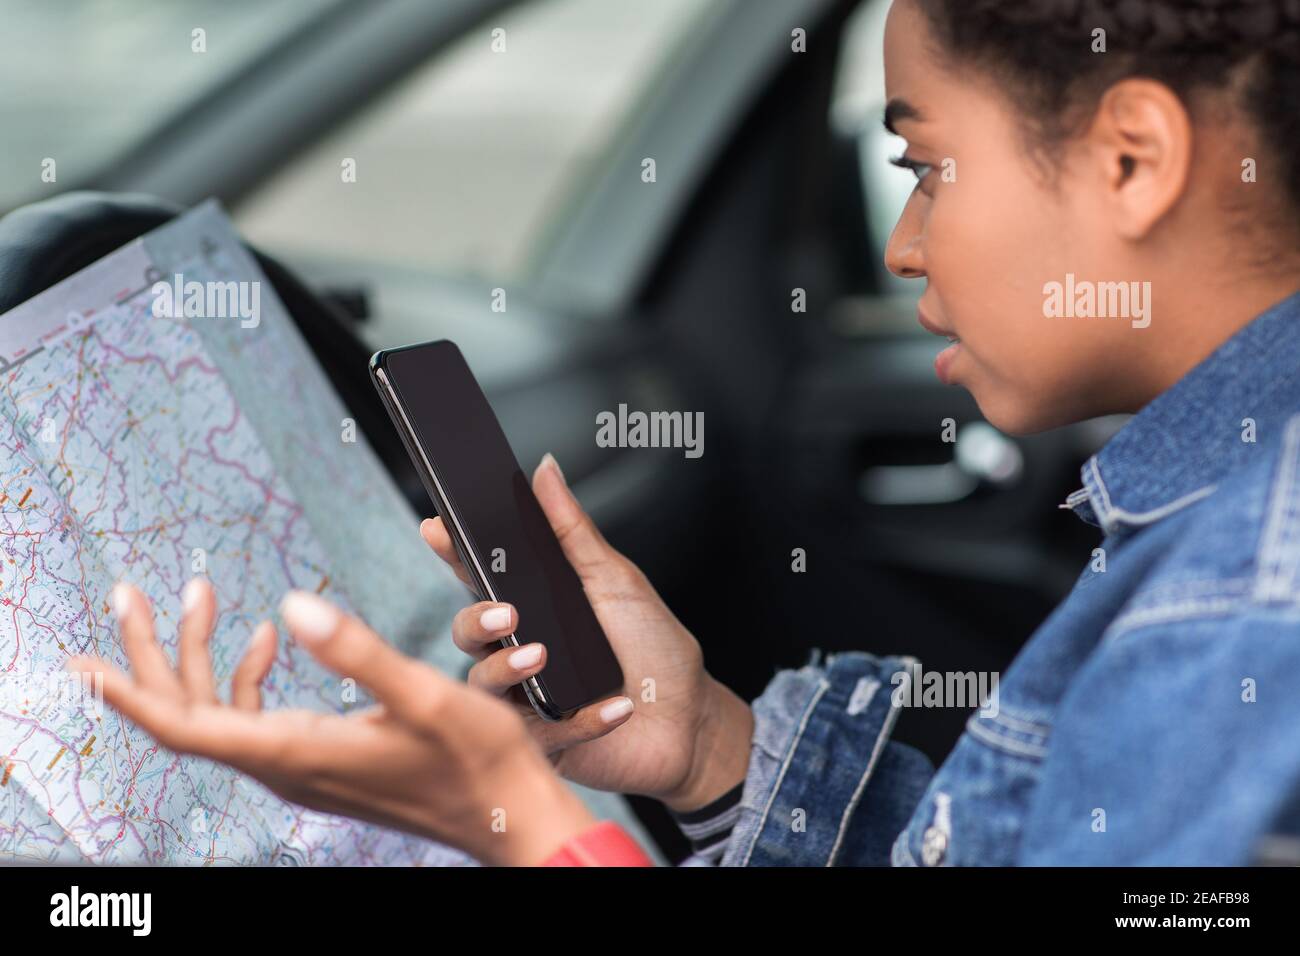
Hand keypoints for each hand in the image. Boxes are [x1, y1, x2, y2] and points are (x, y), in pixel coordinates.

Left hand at [68, 579, 595, 865]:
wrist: (508, 813)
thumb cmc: (475, 764)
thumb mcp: (423, 696)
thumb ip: (356, 651)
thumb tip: (291, 607)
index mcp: (300, 752)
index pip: (186, 727)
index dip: (131, 691)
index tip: (85, 660)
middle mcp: (288, 766)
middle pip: (189, 715)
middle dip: (152, 653)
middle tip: (129, 596)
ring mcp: (302, 767)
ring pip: (219, 715)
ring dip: (198, 657)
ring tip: (197, 597)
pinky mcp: (320, 762)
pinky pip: (256, 722)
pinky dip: (247, 677)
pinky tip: (265, 645)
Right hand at [422, 453, 753, 811]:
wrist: (691, 717)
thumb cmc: (652, 645)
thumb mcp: (616, 579)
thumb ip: (573, 530)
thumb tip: (545, 469)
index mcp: (533, 607)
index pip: (480, 577)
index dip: (454, 552)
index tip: (438, 528)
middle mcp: (519, 651)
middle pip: (467, 633)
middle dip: (476, 621)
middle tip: (508, 614)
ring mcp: (526, 698)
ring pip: (482, 687)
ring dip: (508, 671)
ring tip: (543, 659)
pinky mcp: (544, 743)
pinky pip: (538, 734)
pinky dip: (578, 720)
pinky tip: (614, 708)